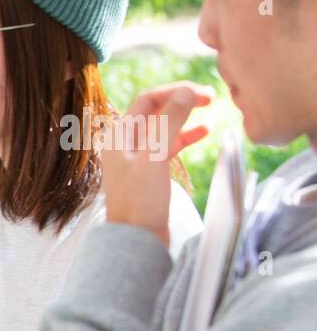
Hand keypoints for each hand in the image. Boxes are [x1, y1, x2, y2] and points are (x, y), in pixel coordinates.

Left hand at [101, 82, 212, 245]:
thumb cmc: (140, 201)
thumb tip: (186, 92)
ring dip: (185, 117)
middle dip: (181, 100)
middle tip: (210, 97)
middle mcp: (125, 143)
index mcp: (119, 135)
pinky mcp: (150, 172)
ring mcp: (138, 157)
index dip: (175, 91)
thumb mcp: (155, 157)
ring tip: (210, 109)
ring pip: (164, 127)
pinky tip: (205, 131)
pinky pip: (168, 146)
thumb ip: (169, 123)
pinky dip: (185, 137)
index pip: (147, 100)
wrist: (136, 239)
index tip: (201, 92)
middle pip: (156, 111)